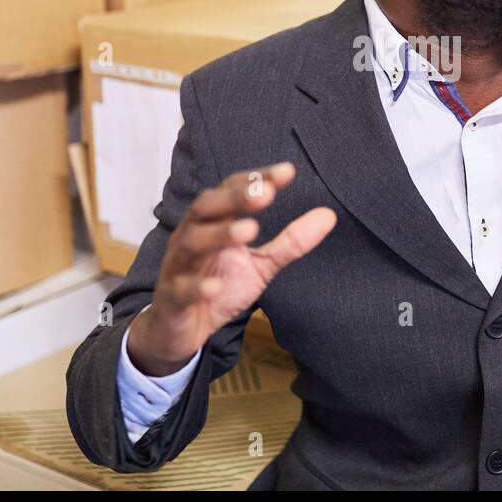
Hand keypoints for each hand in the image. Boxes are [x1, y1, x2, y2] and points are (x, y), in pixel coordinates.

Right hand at [127, 162, 335, 375]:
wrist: (181, 329)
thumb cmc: (218, 286)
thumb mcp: (260, 265)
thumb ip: (290, 242)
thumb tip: (329, 215)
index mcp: (213, 222)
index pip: (231, 190)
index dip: (255, 180)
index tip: (287, 172)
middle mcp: (192, 235)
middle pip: (206, 207)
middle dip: (235, 197)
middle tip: (266, 193)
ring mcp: (179, 266)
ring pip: (192, 242)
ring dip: (220, 234)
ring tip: (250, 230)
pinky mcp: (172, 298)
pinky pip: (181, 289)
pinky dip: (197, 286)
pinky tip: (215, 287)